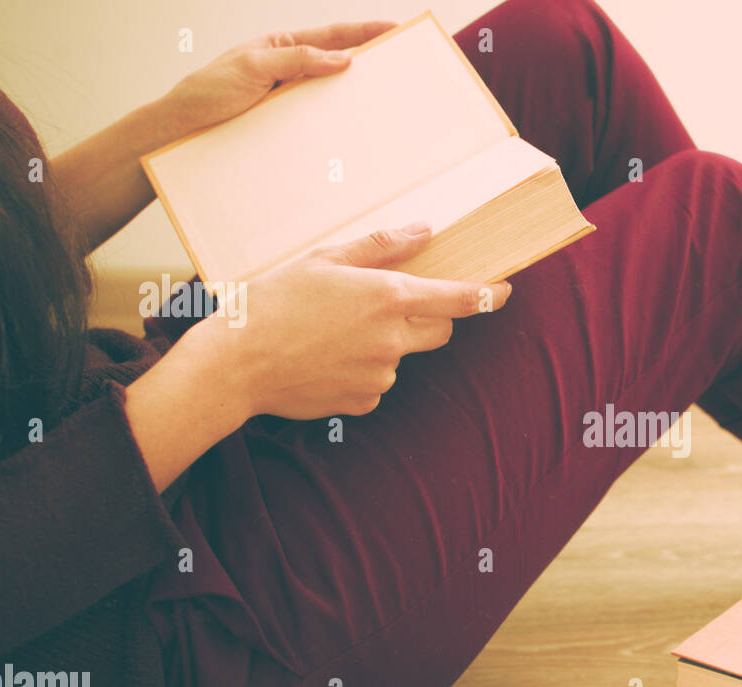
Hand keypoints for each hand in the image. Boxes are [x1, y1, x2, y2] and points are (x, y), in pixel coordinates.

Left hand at [161, 21, 396, 136]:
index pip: (331, 36)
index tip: (393, 29)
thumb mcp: (252, 67)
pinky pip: (319, 124)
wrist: (180, 131)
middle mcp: (289, 73)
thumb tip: (341, 58)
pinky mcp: (287, 128)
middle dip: (370, 63)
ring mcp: (290, 102)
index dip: (363, 32)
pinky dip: (338, 126)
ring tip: (385, 102)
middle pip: (337, 64)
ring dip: (356, 99)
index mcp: (281, 48)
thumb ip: (296, 60)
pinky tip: (353, 132)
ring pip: (331, 96)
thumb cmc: (206, 94)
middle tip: (402, 64)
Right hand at [186, 223, 512, 420]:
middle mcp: (392, 340)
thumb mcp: (324, 259)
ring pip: (403, 355)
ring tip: (332, 332)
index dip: (488, 294)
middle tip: (390, 304)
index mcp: (386, 298)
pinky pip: (377, 381)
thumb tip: (425, 231)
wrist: (236, 364)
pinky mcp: (364, 401)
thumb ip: (381, 247)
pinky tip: (324, 358)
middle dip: (432, 315)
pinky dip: (361, 368)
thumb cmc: (274, 302)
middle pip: (441, 329)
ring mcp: (380, 375)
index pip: (458, 298)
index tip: (505, 290)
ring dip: (385, 343)